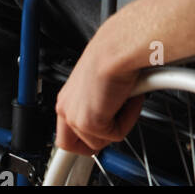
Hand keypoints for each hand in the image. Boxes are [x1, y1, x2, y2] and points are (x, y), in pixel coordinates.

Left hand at [54, 35, 142, 156]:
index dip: (83, 136)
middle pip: (72, 146)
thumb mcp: (99, 81)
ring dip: (118, 124)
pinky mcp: (90, 123)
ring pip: (99, 142)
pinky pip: (116, 135)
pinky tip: (128, 98)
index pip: (66, 131)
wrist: (118, 47)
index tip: (93, 138)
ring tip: (125, 99)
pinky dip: (128, 118)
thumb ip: (97, 101)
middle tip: (115, 124)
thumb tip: (111, 109)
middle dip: (97, 141)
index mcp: (67, 98)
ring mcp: (76, 118)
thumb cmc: (113, 53)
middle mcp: (66, 108)